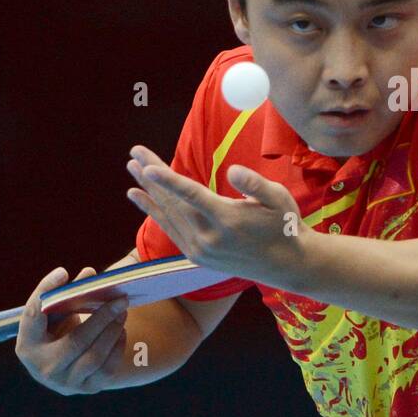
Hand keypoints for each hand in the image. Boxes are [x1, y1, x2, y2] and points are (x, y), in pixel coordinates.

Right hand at [15, 266, 129, 395]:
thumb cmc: (59, 331)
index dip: (46, 291)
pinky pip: (107, 368)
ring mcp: (65, 383)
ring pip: (94, 356)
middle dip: (102, 317)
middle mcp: (42, 368)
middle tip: (120, 299)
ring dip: (113, 330)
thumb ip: (68, 294)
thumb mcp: (57, 314)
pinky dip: (117, 347)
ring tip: (122, 312)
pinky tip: (120, 331)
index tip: (63, 271)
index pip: (34, 315)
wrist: (68, 364)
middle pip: (76, 341)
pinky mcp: (87, 388)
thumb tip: (89, 273)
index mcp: (27, 346)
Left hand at [124, 145, 309, 287]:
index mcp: (229, 221)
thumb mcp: (279, 199)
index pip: (192, 197)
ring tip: (131, 168)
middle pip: (173, 202)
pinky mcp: (196, 256)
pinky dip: (153, 212)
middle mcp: (209, 239)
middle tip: (135, 152)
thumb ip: (255, 185)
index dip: (168, 180)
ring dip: (147, 191)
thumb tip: (232, 171)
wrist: (286, 264)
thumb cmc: (284, 224)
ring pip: (167, 216)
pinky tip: (140, 196)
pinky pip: (169, 229)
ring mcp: (200, 250)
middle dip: (152, 176)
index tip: (146, 166)